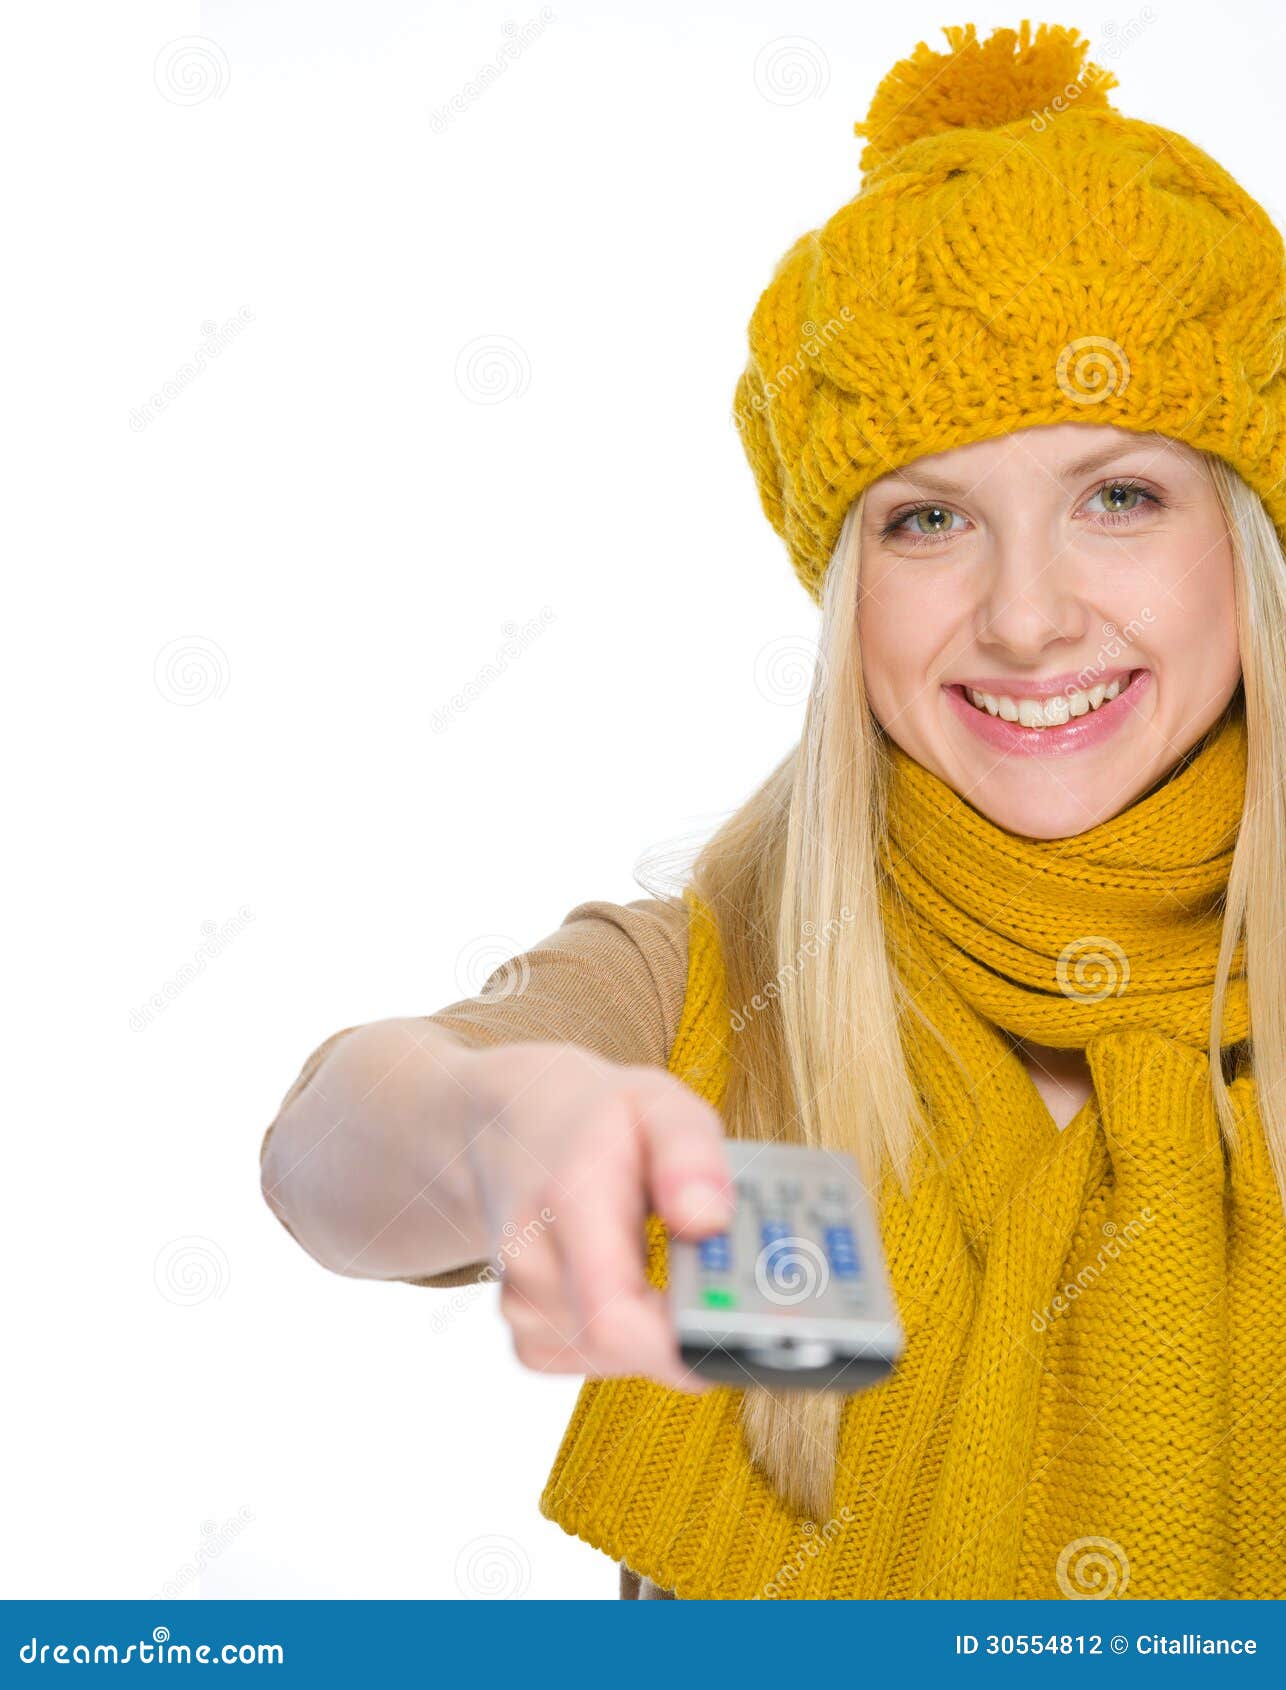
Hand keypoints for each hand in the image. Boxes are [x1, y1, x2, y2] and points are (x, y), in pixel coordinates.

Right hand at [459, 1041, 732, 1391]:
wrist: (515, 1127)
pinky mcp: (523, 1328)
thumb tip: (710, 1221)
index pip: (613, 1315)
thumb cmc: (600, 1117)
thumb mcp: (658, 1103)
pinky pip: (591, 1363)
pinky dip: (622, 1337)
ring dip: (653, 1326)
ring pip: (613, 1357)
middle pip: (623, 1344)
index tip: (737, 1329)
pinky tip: (626, 1282)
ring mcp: (518, 1298)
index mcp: (572, 1198)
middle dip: (682, 1323)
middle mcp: (532, 1257)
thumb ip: (690, 1154)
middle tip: (714, 1276)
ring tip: (657, 1256)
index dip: (679, 1347)